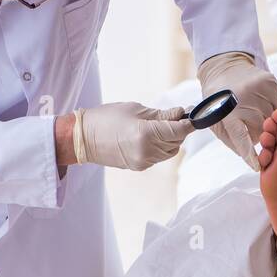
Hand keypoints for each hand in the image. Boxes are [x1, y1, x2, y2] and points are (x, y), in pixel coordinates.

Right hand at [72, 102, 193, 169]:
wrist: (83, 139)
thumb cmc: (107, 118)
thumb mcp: (136, 110)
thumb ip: (162, 115)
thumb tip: (182, 113)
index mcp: (146, 134)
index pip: (179, 131)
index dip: (189, 123)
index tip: (193, 115)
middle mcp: (147, 151)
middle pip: (177, 142)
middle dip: (179, 129)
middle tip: (174, 116)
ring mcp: (144, 161)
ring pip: (170, 151)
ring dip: (171, 139)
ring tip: (158, 127)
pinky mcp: (140, 166)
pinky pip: (159, 157)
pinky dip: (161, 147)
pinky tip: (150, 137)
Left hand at [197, 51, 276, 169]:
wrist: (224, 68)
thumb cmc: (218, 101)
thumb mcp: (216, 122)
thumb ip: (233, 141)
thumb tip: (253, 157)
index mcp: (226, 110)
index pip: (240, 137)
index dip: (249, 152)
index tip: (256, 165)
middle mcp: (243, 98)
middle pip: (261, 131)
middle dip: (258, 135)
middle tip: (251, 129)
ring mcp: (259, 89)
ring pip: (273, 120)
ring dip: (267, 124)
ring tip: (254, 115)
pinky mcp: (271, 82)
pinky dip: (274, 112)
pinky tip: (264, 107)